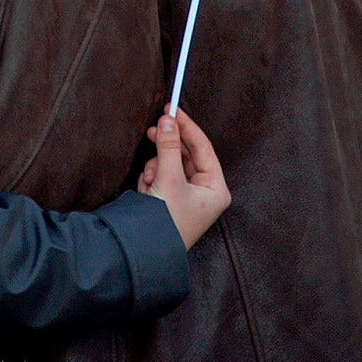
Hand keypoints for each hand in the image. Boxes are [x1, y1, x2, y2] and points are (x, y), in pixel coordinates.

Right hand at [137, 106, 229, 250]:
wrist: (144, 253)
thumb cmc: (167, 221)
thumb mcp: (169, 178)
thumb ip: (169, 146)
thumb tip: (167, 119)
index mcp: (216, 188)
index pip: (203, 147)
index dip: (187, 125)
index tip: (171, 108)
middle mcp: (205, 192)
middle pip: (186, 154)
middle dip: (167, 148)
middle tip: (153, 129)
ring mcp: (187, 197)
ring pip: (170, 164)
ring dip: (156, 167)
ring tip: (150, 181)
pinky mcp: (170, 201)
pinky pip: (160, 176)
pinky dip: (151, 179)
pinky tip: (146, 191)